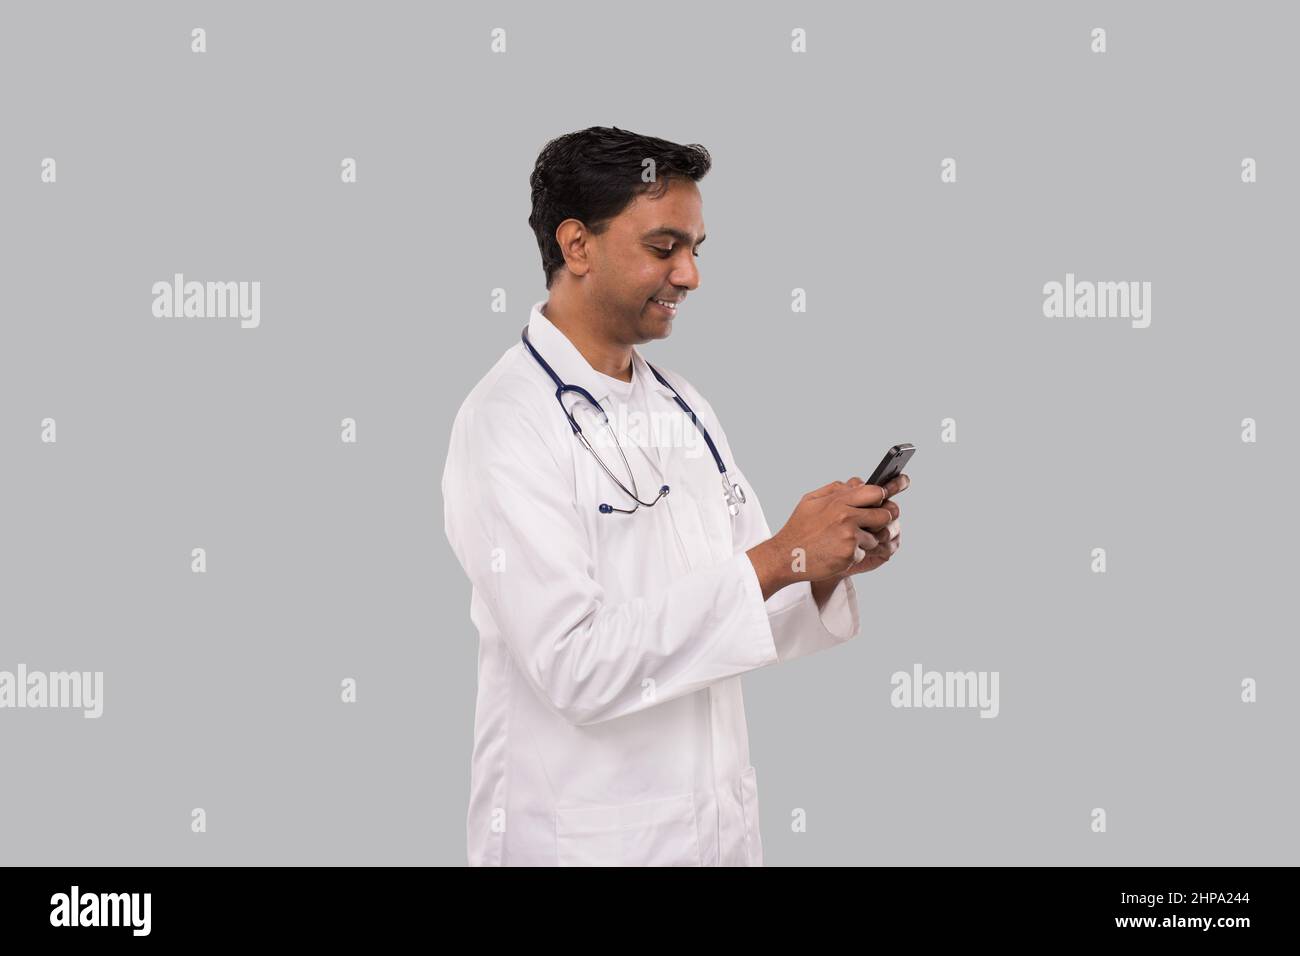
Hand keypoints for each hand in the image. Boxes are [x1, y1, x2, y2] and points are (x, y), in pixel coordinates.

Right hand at [750, 474, 907, 599]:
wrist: (786, 556)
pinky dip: (853, 554)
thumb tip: (856, 482)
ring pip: (875, 536)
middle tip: (873, 522)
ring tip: (843, 541)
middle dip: (882, 518)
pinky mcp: (850, 555)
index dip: (886, 493)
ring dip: (865, 540)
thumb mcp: (811, 501)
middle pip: (885, 514)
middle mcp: (847, 516)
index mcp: (839, 500)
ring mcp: (849, 536)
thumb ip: (835, 489)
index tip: (893, 491)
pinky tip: (836, 553)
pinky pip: (864, 553)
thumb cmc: (798, 528)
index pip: (875, 491)